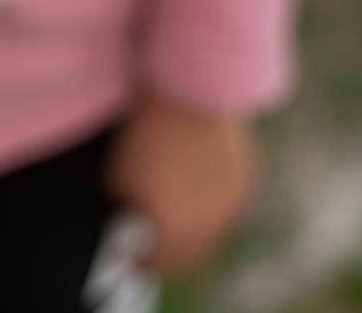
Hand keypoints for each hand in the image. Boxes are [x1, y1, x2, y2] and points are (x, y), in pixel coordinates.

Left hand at [107, 94, 256, 273]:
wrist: (187, 97)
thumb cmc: (143, 137)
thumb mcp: (116, 179)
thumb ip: (127, 211)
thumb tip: (132, 223)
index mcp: (172, 230)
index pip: (158, 265)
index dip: (142, 263)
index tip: (132, 255)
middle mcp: (207, 227)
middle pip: (190, 261)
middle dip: (169, 259)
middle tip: (154, 246)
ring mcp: (231, 206)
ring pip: (213, 237)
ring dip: (194, 236)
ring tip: (176, 218)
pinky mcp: (245, 184)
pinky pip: (227, 209)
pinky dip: (211, 210)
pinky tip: (196, 192)